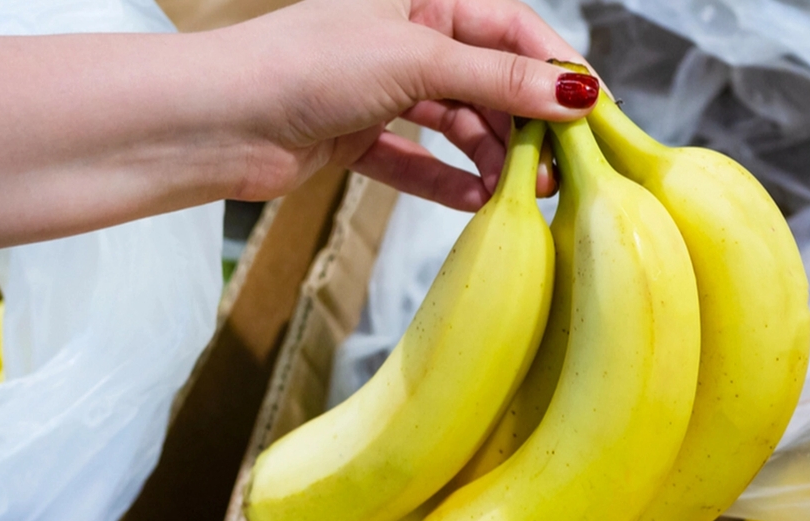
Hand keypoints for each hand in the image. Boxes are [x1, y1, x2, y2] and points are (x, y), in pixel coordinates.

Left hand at [214, 0, 597, 209]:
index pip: (507, 29)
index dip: (551, 68)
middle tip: (555, 167)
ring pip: (453, 124)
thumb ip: (496, 79)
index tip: (590, 111)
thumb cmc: (304, 65)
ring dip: (487, 158)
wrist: (218, 120)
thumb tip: (574, 89)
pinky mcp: (354, 139)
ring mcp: (376, 92)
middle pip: (484, 81)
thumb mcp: (417, 59)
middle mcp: (400, 41)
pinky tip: (475, 203)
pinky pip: (414, 162)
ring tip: (517, 191)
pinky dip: (443, 182)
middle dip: (522, 123)